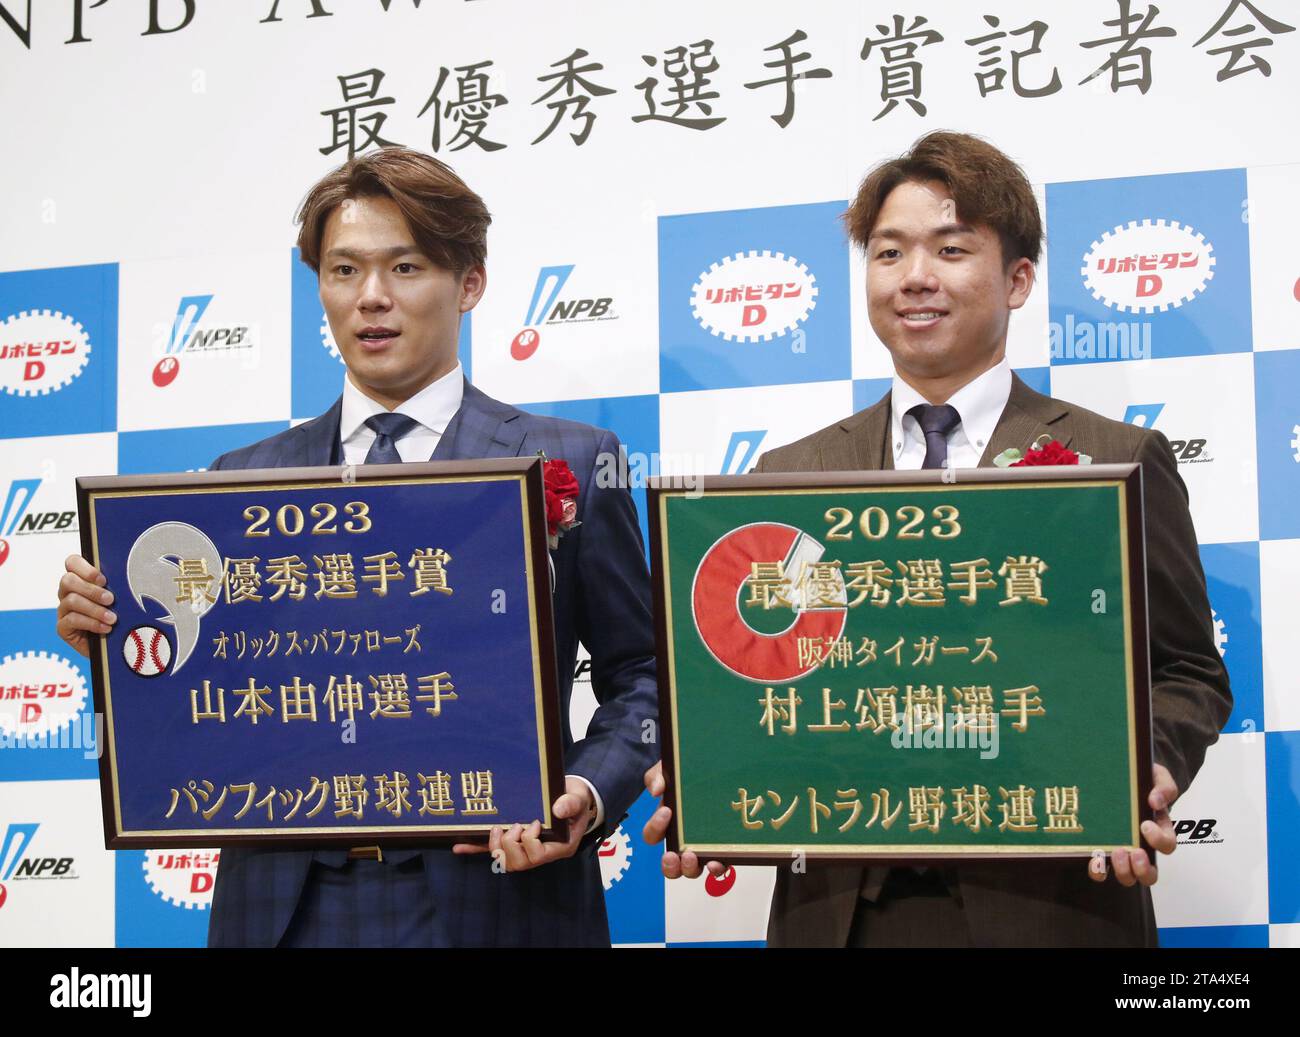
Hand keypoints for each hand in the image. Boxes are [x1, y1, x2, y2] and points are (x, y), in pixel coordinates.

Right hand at [57, 554, 116, 657]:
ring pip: (71, 601)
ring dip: (95, 609)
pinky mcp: (63, 627)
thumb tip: (129, 574)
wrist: (114, 645)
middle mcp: (68, 592)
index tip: (103, 579)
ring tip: (112, 618)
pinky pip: (71, 620)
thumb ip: (117, 585)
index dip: (85, 568)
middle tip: (110, 599)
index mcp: (81, 579)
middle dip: (91, 590)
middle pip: (68, 580)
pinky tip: (106, 628)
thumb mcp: (121, 599)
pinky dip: (91, 623)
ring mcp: (64, 610)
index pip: (72, 562)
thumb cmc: (119, 617)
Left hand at [451, 776, 593, 871]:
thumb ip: (571, 803)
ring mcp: (526, 849)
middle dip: (511, 844)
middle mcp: (542, 852)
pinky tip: (459, 845)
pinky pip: (493, 850)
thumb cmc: (576, 799)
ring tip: (496, 828)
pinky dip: (475, 848)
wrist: (571, 796)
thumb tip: (558, 809)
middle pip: (519, 863)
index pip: (539, 855)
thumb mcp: (578, 798)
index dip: (530, 840)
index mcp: (559, 846)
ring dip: (496, 846)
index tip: (535, 822)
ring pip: (505, 861)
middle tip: (514, 825)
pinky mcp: (514, 841)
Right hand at [642, 761, 725, 879]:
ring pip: (692, 869)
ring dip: (690, 869)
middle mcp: (682, 839)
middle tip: (673, 856)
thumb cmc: (687, 774)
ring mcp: (702, 846)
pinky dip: (716, 868)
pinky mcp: (722, 848)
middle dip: (669, 865)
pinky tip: (716, 861)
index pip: (652, 834)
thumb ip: (657, 776)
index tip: (666, 811)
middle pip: (671, 864)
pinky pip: (718, 865)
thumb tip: (656, 790)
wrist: (717, 769)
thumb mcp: (669, 771)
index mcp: (667, 823)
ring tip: (693, 858)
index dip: (655, 827)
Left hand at [1088, 763, 1178, 886]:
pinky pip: (1100, 869)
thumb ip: (1163, 786)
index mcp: (1157, 828)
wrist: (1110, 771)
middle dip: (1144, 869)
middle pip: (1150, 873)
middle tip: (1134, 852)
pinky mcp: (1100, 850)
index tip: (1145, 825)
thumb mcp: (1156, 776)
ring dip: (1123, 872)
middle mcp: (1140, 845)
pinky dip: (1098, 869)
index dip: (1160, 841)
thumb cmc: (1137, 777)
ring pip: (1127, 876)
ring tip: (1115, 853)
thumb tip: (1156, 802)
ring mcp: (1120, 850)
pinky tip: (1093, 857)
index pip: (1167, 844)